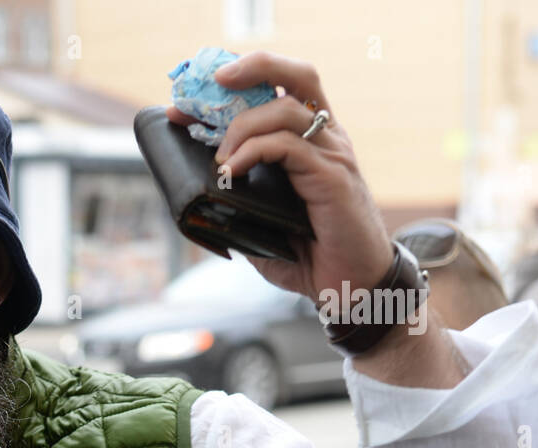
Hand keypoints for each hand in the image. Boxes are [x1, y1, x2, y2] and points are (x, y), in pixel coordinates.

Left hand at [166, 50, 390, 302]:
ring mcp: (332, 155)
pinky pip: (289, 145)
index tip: (185, 107)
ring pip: (285, 109)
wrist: (352, 288)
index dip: (237, 86)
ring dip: (241, 127)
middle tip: (214, 83)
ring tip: (220, 159)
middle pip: (298, 75)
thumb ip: (237, 208)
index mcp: (312, 143)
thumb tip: (196, 203)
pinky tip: (232, 171)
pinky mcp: (332, 177)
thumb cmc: (312, 257)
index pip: (280, 91)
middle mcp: (326, 140)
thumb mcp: (262, 226)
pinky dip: (254, 151)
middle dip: (253, 68)